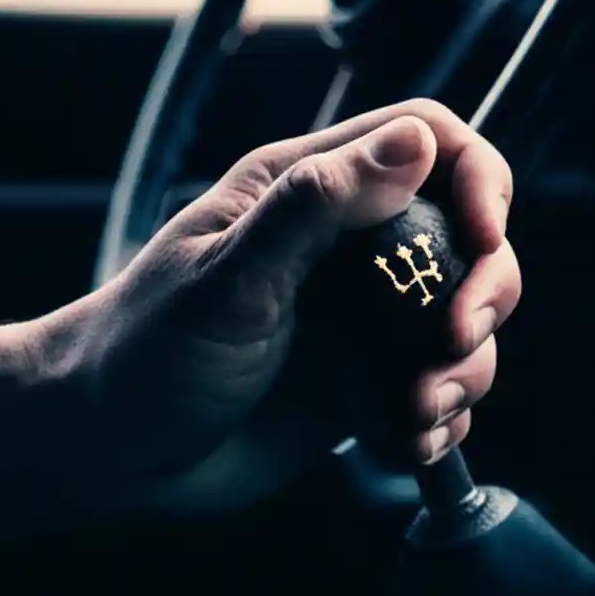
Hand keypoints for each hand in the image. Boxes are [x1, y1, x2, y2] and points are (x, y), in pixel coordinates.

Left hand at [36, 99, 520, 512]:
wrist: (109, 453)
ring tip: (418, 412)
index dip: (477, 179)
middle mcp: (351, 249)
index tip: (484, 241)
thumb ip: (314, 208)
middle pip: (469, 237)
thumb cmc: (145, 352)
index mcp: (312, 192)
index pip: (427, 142)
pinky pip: (442, 389)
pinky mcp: (369, 383)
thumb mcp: (228, 278)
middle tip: (454, 341)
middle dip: (485, 288)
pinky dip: (443, 417)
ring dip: (467, 369)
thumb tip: (413, 145)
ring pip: (465, 321)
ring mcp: (365, 320)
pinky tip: (408, 439)